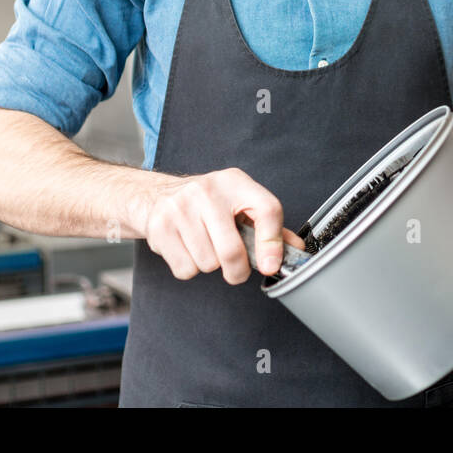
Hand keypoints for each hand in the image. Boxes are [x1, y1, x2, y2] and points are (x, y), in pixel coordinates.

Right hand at [142, 168, 306, 284]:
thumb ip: (268, 227)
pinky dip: (189, 268)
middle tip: (235, 269)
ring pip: (208, 263)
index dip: (272, 242)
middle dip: (237, 270)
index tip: (271, 266)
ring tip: (204, 245)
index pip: (267, 210)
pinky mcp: (160, 227)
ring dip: (209, 264)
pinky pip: (186, 269)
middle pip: (232, 250)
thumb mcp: (239, 203)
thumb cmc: (207, 204)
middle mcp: (208, 191)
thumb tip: (296, 249)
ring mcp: (181, 208)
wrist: (156, 195)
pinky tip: (187, 248)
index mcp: (235, 182)